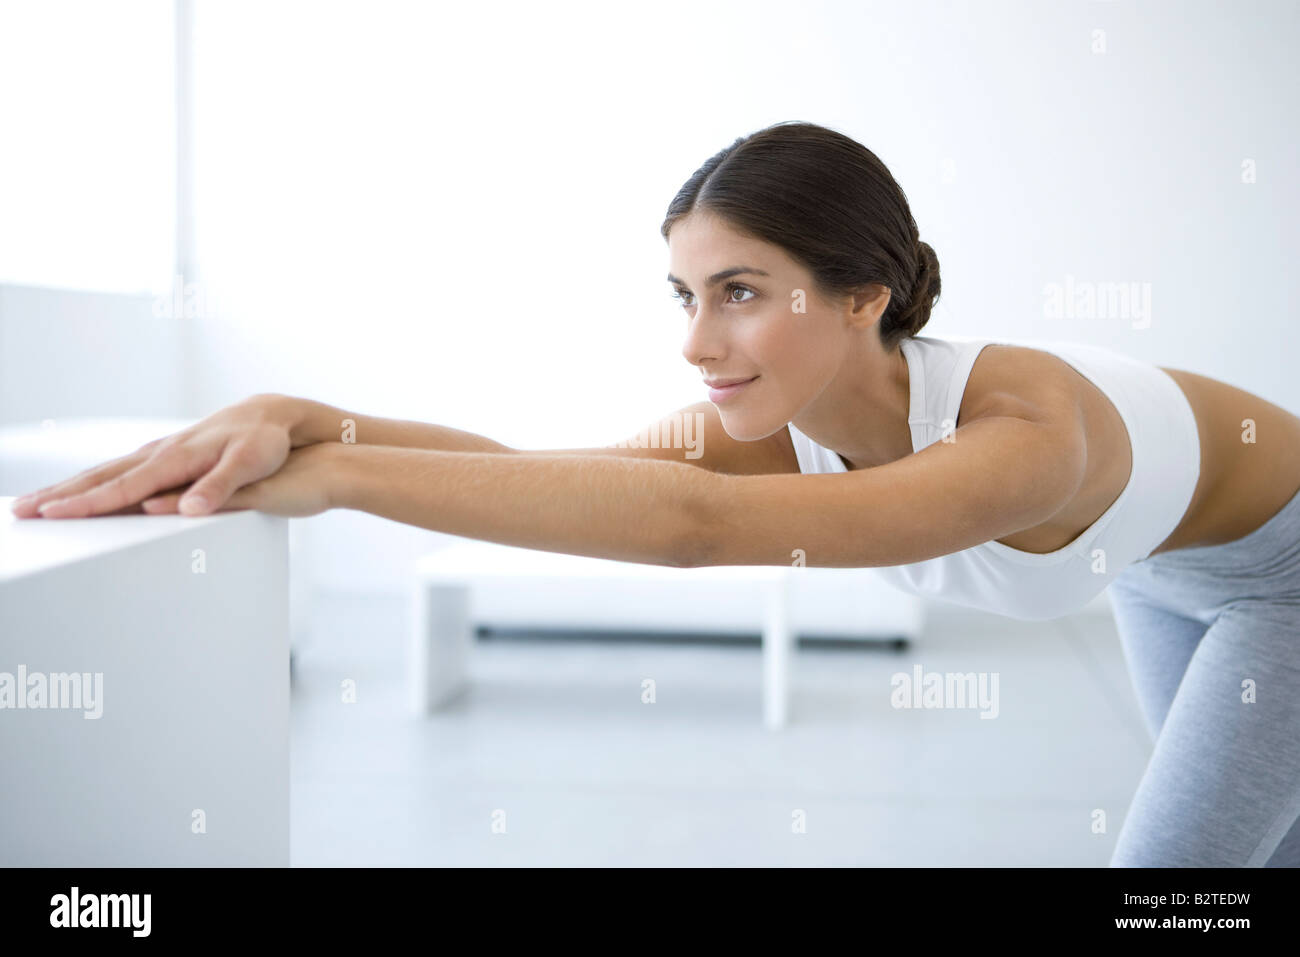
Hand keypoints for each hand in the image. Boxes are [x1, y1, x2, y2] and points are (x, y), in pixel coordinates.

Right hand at [10, 393, 304, 519]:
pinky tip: (77, 492)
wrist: (270, 416)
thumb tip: (189, 509)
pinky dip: (92, 482)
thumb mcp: (250, 463)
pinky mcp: (162, 456)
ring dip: (68, 488)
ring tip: (34, 504)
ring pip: (104, 472)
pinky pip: (118, 471)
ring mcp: (158, 453)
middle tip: (20, 512)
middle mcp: (159, 453)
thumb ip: (220, 486)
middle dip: (60, 495)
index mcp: (175, 458)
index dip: (90, 503)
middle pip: (101, 477)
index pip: (125, 486)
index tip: (55, 514)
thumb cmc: (261, 441)